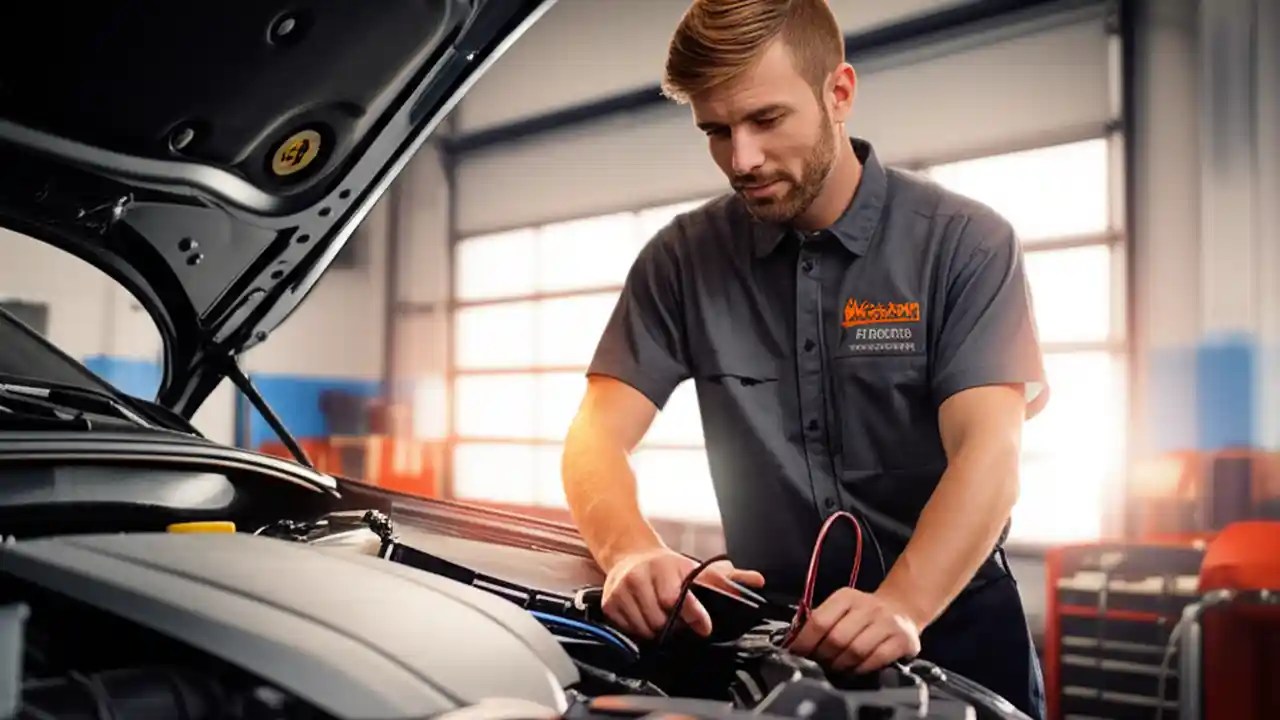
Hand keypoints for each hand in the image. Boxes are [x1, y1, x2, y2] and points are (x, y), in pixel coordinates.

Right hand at [601, 547, 764, 639]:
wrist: (631, 555)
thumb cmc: (668, 567)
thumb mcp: (697, 570)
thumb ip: (728, 579)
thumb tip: (758, 581)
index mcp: (663, 567)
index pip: (677, 599)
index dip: (693, 616)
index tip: (704, 628)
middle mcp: (639, 576)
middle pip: (660, 619)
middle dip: (672, 624)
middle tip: (677, 618)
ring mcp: (622, 589)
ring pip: (644, 628)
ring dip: (656, 629)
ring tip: (661, 616)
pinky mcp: (609, 602)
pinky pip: (627, 629)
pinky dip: (638, 630)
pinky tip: (644, 616)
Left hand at [785, 588, 921, 674]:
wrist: (902, 609)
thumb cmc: (862, 615)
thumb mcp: (841, 609)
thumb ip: (821, 622)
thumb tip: (795, 646)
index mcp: (846, 596)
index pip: (819, 620)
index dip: (805, 642)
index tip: (797, 654)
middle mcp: (868, 606)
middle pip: (836, 638)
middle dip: (823, 656)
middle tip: (819, 664)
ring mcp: (887, 622)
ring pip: (855, 650)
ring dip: (841, 665)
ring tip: (836, 668)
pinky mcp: (903, 639)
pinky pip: (876, 659)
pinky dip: (861, 668)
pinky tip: (855, 669)